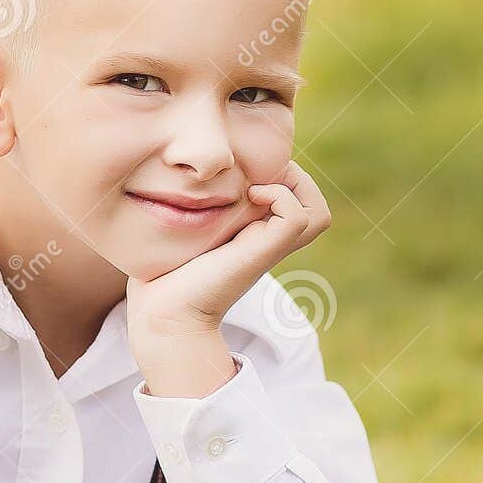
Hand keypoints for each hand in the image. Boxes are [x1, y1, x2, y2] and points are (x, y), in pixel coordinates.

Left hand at [126, 161, 330, 396]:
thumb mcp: (187, 230)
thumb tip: (189, 182)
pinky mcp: (265, 252)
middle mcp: (271, 243)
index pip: (299, 201)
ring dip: (294, 185)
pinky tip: (250, 195)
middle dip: (295, 178)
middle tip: (256, 175)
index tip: (248, 171)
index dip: (284, 177)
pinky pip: (298, 216)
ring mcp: (271, 248)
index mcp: (258, 237)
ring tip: (258, 184)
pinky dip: (280, 195)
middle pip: (316, 208)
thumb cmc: (165, 273)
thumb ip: (198, 210)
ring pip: (318, 213)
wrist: (164, 311)